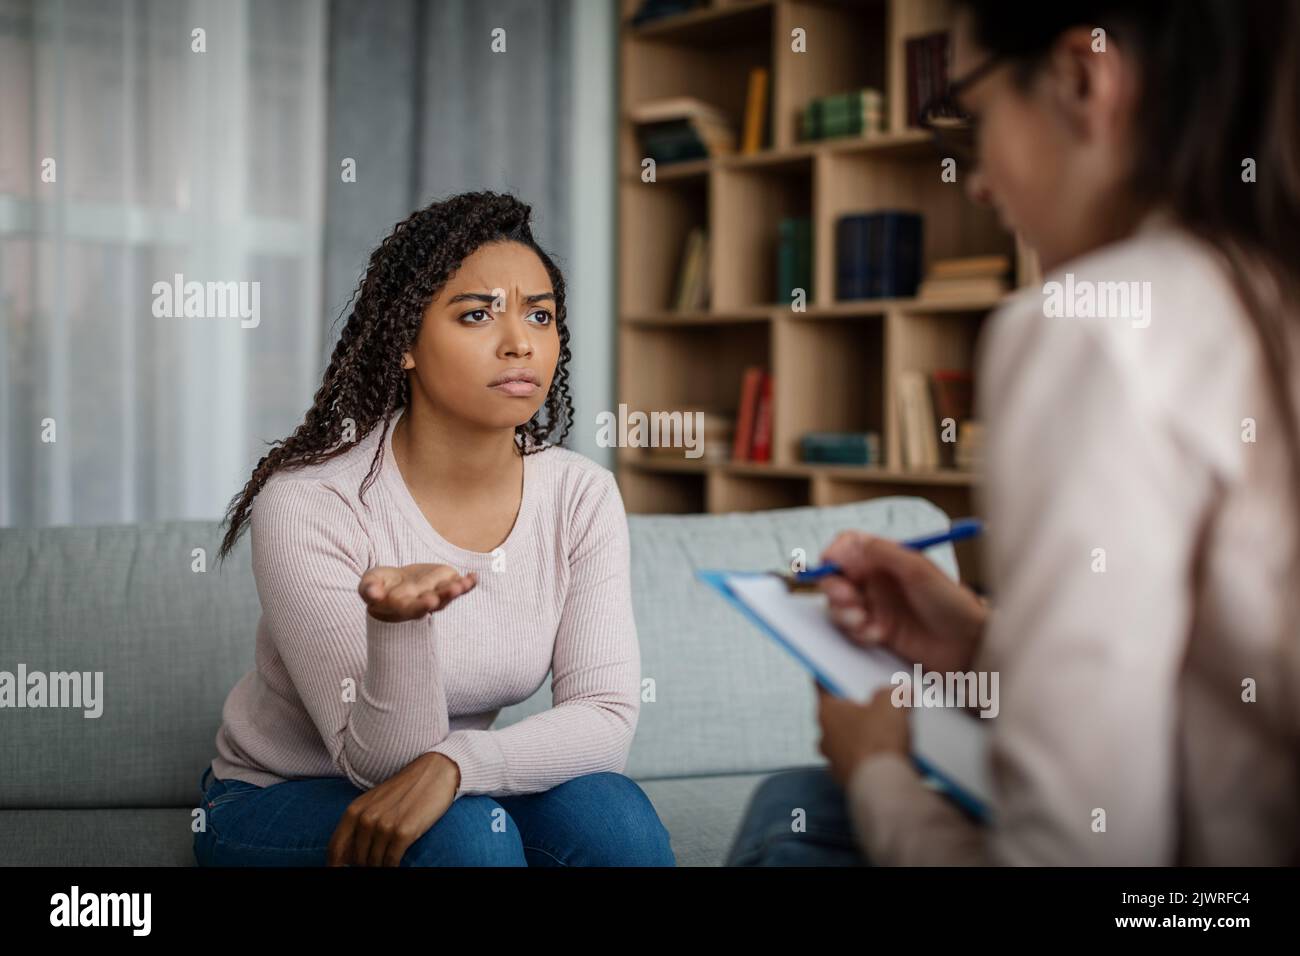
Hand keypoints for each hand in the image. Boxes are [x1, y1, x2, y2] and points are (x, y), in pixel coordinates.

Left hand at [327, 752, 461, 865]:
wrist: (435, 772)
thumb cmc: (405, 790)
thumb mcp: (374, 803)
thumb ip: (357, 825)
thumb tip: (345, 857)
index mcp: (354, 810)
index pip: (335, 849)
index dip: (337, 865)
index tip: (345, 869)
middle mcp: (366, 818)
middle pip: (357, 859)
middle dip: (366, 863)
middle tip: (378, 859)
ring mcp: (384, 825)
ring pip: (374, 863)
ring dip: (382, 864)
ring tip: (390, 856)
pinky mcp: (403, 832)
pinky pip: (391, 861)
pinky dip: (394, 865)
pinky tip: (398, 860)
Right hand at [359, 564, 475, 622]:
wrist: (394, 585)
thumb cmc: (379, 586)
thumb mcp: (369, 585)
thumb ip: (369, 590)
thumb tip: (372, 593)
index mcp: (403, 607)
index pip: (413, 609)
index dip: (421, 606)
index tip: (430, 601)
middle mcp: (423, 603)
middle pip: (436, 603)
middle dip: (444, 597)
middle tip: (453, 591)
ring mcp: (437, 594)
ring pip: (449, 595)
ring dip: (458, 590)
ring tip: (463, 585)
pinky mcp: (446, 583)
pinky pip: (460, 585)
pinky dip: (468, 583)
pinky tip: (474, 577)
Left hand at [815, 680, 908, 787]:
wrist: (883, 786)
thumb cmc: (879, 741)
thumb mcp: (891, 703)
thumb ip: (893, 693)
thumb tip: (900, 692)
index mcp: (826, 711)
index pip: (822, 685)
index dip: (830, 675)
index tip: (832, 670)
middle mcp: (824, 736)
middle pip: (837, 714)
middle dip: (855, 708)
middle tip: (875, 701)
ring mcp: (834, 760)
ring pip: (846, 740)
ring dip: (862, 735)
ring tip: (888, 730)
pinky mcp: (847, 779)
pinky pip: (858, 761)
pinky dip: (869, 757)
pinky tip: (889, 754)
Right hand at [818, 531, 986, 673]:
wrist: (970, 646)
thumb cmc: (952, 602)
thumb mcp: (918, 570)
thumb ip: (881, 553)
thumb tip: (847, 544)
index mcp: (886, 559)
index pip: (848, 547)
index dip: (834, 554)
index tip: (830, 565)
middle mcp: (877, 581)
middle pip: (837, 578)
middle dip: (835, 589)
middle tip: (847, 599)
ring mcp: (876, 607)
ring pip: (839, 606)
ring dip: (844, 613)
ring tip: (863, 621)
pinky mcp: (877, 632)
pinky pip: (851, 631)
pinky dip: (858, 632)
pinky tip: (878, 635)